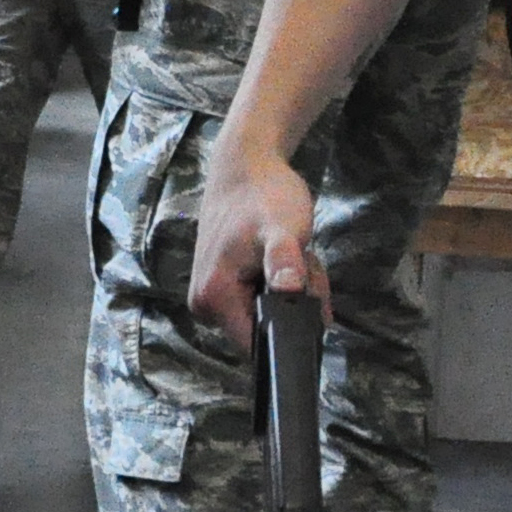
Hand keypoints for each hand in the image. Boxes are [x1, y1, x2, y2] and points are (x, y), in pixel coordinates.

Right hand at [190, 124, 319, 350]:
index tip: (306, 292)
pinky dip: (279, 282)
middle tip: (304, 263)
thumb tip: (289, 290)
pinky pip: (260, 299)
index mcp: (214, 298)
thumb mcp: (282, 228)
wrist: (246, 166)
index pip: (260, 344)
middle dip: (295, 302)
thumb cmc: (263, 194)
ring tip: (293, 253)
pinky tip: (282, 256)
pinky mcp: (223, 286)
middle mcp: (205, 304)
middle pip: (266, 329)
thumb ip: (284, 261)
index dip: (293, 326)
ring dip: (291, 291)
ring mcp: (212, 295)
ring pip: (267, 313)